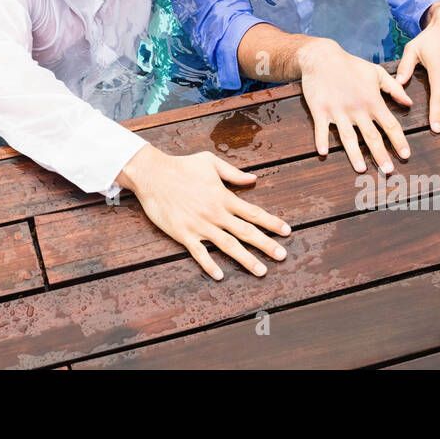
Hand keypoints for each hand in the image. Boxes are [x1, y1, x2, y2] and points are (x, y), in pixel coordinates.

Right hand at [117, 146, 289, 280]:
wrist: (152, 174)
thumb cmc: (182, 165)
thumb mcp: (210, 162)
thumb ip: (233, 173)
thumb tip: (254, 178)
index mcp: (223, 196)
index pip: (253, 212)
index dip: (271, 222)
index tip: (287, 231)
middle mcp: (215, 213)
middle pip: (246, 231)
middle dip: (266, 244)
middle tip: (282, 256)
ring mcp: (199, 225)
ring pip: (227, 245)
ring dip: (246, 259)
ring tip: (261, 270)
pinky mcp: (183, 233)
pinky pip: (199, 252)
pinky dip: (209, 264)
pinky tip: (219, 276)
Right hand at [296, 38, 411, 171]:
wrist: (321, 56)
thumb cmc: (351, 65)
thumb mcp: (376, 72)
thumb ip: (394, 88)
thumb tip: (409, 102)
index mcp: (372, 100)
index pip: (390, 124)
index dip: (399, 141)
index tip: (406, 155)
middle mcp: (356, 109)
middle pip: (371, 136)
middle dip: (381, 154)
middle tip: (388, 171)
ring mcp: (337, 111)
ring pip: (348, 137)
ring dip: (355, 154)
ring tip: (361, 169)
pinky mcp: (320, 110)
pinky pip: (321, 129)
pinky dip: (321, 140)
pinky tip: (323, 153)